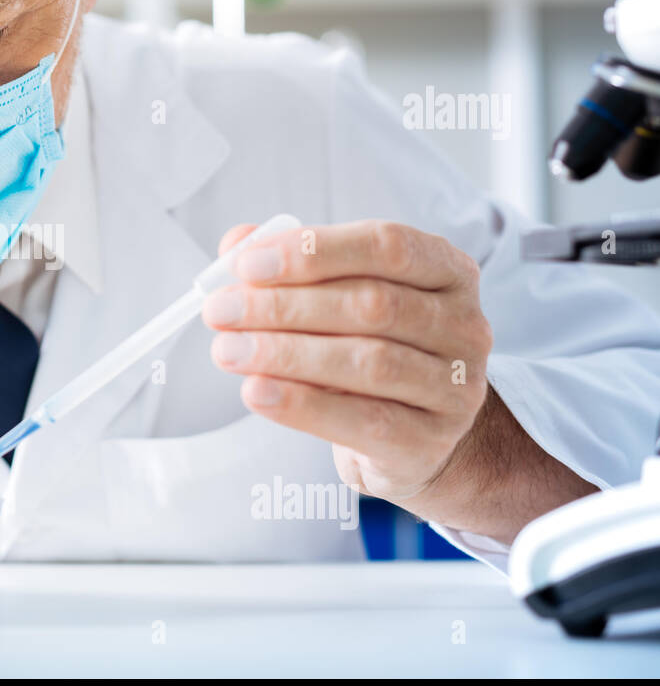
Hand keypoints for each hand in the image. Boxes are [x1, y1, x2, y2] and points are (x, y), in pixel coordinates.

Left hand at [202, 220, 492, 504]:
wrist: (416, 436)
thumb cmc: (372, 350)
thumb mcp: (339, 300)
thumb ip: (292, 266)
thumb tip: (236, 245)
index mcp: (446, 270)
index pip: (386, 246)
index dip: (313, 251)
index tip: (246, 264)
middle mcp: (464, 325)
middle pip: (370, 305)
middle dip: (283, 306)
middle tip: (220, 311)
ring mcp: (456, 387)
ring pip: (367, 362)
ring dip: (284, 353)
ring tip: (227, 351)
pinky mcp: (430, 440)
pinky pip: (362, 420)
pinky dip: (301, 405)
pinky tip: (256, 391)